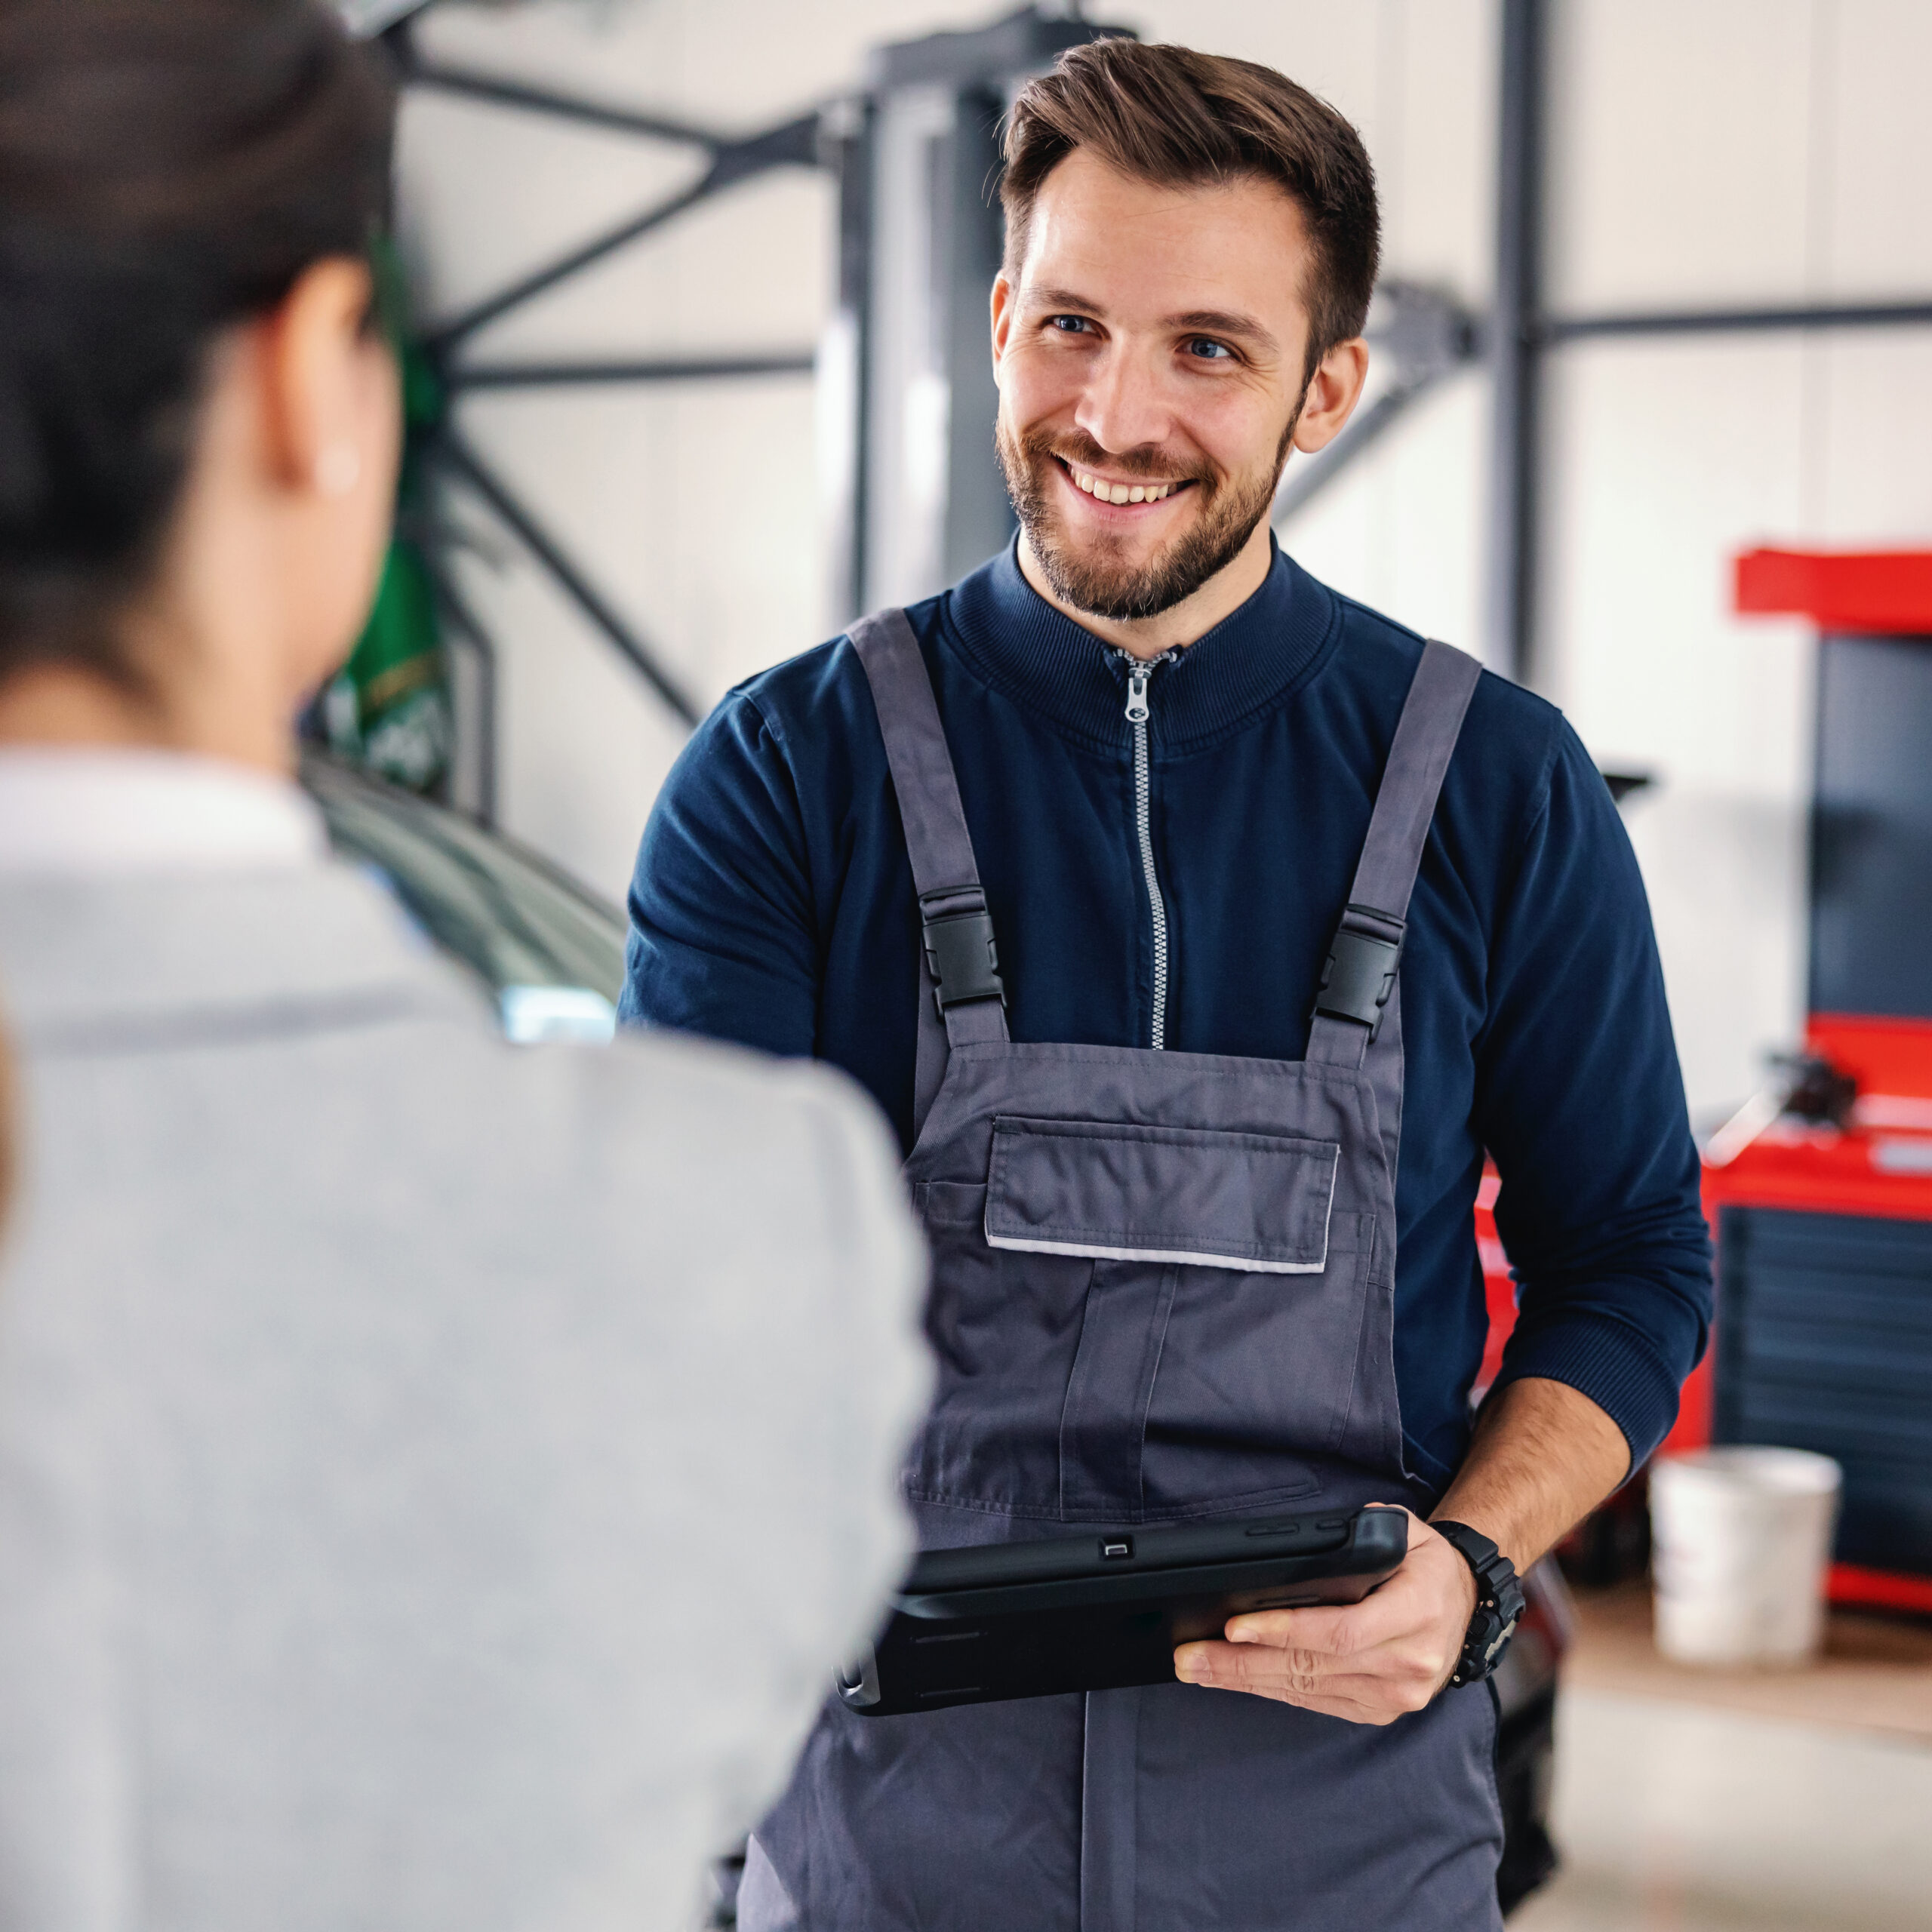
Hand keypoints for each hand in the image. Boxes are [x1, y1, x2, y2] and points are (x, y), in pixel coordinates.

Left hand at [1171, 1509, 1476, 1724]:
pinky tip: (1238, 1679)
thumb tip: (1309, 1544)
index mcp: (1417, 1612)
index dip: (1285, 1632)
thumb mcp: (1405, 1532)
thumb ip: (1362, 1533)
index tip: (1236, 1627)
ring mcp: (1396, 1694)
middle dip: (1242, 1663)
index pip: (1341, 1631)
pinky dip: (1274, 1689)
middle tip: (1191, 1656)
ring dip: (1247, 1680)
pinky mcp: (1381, 1710)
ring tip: (1198, 1668)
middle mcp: (1410, 1662)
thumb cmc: (1425, 1563)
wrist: (1465, 1604)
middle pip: (1312, 1667)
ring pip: (1308, 1689)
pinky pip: (1318, 1702)